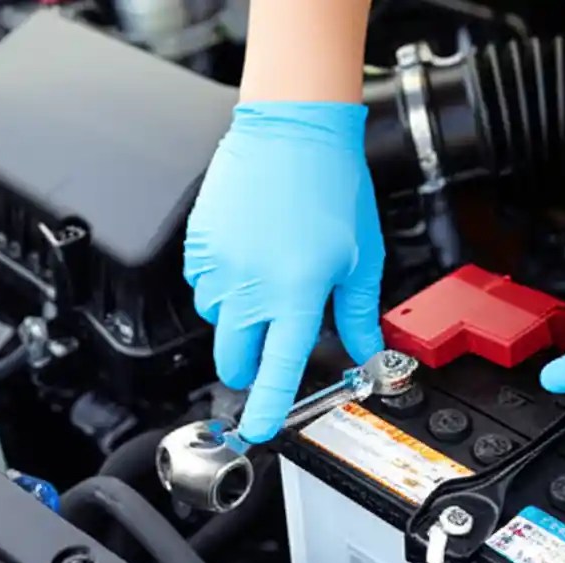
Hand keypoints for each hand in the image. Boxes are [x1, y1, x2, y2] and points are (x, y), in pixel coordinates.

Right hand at [184, 102, 384, 442]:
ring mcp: (218, 266)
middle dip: (250, 366)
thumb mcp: (360, 258)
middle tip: (271, 349)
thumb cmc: (332, 187)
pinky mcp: (198, 245)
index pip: (276, 369)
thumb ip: (357, 314)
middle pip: (234, 358)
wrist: (292, 130)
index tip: (262, 429)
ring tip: (269, 280)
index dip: (268, 406)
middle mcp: (250, 286)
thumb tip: (365, 351)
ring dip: (239, 319)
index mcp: (294, 295)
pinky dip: (223, 285)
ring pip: (218, 321)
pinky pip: (203, 285)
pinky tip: (249, 258)